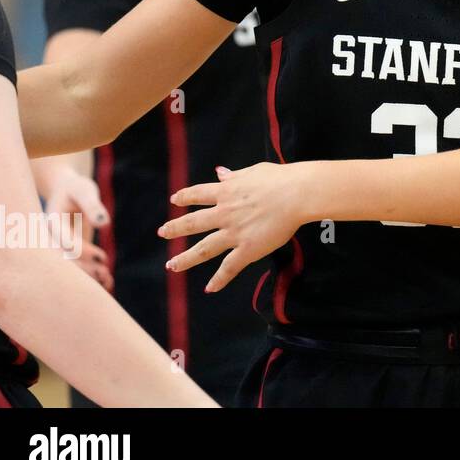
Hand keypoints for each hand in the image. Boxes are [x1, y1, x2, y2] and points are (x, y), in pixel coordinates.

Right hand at [44, 167, 111, 289]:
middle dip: (81, 270)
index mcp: (51, 223)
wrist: (66, 190)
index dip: (82, 251)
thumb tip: (103, 223)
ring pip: (65, 268)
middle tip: (105, 274)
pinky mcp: (66, 251)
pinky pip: (73, 267)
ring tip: (108, 280)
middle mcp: (50, 238)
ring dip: (85, 276)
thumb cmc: (76, 188)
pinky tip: (107, 279)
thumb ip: (92, 204)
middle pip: (60, 261)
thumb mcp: (84, 190)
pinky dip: (88, 274)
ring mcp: (56, 246)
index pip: (63, 242)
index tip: (102, 257)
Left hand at [158, 162, 303, 292]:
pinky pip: (229, 267)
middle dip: (176, 228)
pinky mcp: (247, 249)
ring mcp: (234, 233)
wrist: (297, 194)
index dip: (185, 197)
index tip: (175, 200)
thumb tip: (220, 172)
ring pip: (203, 248)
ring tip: (172, 265)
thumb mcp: (254, 171)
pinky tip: (209, 288)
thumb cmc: (281, 178)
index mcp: (226, 192)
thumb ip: (235, 175)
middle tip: (163, 232)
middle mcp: (224, 213)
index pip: (198, 194)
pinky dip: (219, 279)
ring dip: (185, 258)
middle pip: (193, 222)